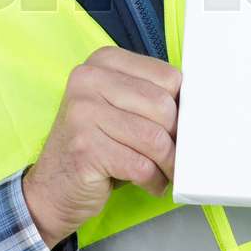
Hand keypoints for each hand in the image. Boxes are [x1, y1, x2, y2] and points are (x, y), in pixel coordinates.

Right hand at [21, 46, 181, 247]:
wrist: (51, 188)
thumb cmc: (95, 146)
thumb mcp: (119, 109)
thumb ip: (150, 98)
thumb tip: (199, 112)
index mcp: (104, 62)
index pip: (169, 77)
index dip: (181, 108)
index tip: (177, 128)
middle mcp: (89, 80)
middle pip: (164, 107)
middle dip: (176, 140)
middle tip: (171, 156)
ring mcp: (83, 113)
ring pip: (155, 139)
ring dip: (167, 164)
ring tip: (161, 171)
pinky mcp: (85, 148)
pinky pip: (141, 166)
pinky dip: (153, 180)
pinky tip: (147, 182)